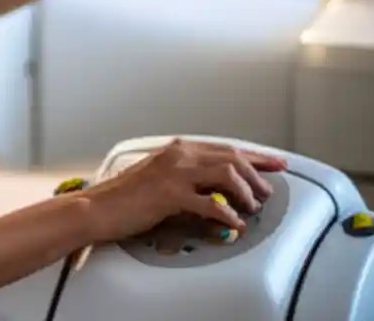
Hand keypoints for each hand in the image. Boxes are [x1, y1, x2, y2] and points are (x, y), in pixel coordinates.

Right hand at [79, 138, 286, 243]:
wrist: (97, 207)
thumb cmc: (124, 197)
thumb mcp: (159, 178)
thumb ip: (187, 179)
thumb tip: (217, 192)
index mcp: (176, 149)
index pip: (226, 148)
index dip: (256, 156)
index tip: (276, 164)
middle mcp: (178, 155)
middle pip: (232, 157)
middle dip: (257, 175)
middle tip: (267, 194)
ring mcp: (174, 172)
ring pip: (227, 174)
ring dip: (246, 193)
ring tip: (251, 208)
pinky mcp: (170, 194)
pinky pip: (211, 203)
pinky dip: (228, 215)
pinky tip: (233, 224)